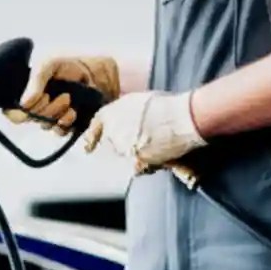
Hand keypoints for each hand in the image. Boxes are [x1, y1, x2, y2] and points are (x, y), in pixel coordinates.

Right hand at [3, 56, 120, 135]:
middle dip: (47, 108)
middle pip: (31, 119)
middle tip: (63, 96)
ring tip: (70, 99)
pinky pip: (60, 132)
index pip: (12, 111)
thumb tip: (24, 104)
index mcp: (27, 92)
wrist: (96, 74)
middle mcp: (36, 106)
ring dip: (58, 114)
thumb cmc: (70, 66)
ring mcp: (50, 116)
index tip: (34, 103)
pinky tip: (74, 112)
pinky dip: (67, 123)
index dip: (20, 112)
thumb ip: (35, 82)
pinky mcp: (65, 125)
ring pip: (46, 126)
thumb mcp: (49, 66)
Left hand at [82, 91, 205, 171]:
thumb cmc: (166, 106)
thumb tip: (122, 122)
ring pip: (125, 155)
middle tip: (145, 137)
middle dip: (125, 143)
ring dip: (137, 154)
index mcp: (111, 113)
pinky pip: (136, 167)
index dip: (91, 138)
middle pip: (113, 143)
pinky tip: (159, 156)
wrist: (182, 117)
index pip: (96, 126)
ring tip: (157, 143)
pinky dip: (146, 165)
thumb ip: (123, 113)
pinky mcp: (136, 160)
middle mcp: (112, 131)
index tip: (88, 148)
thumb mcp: (138, 102)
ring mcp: (123, 147)